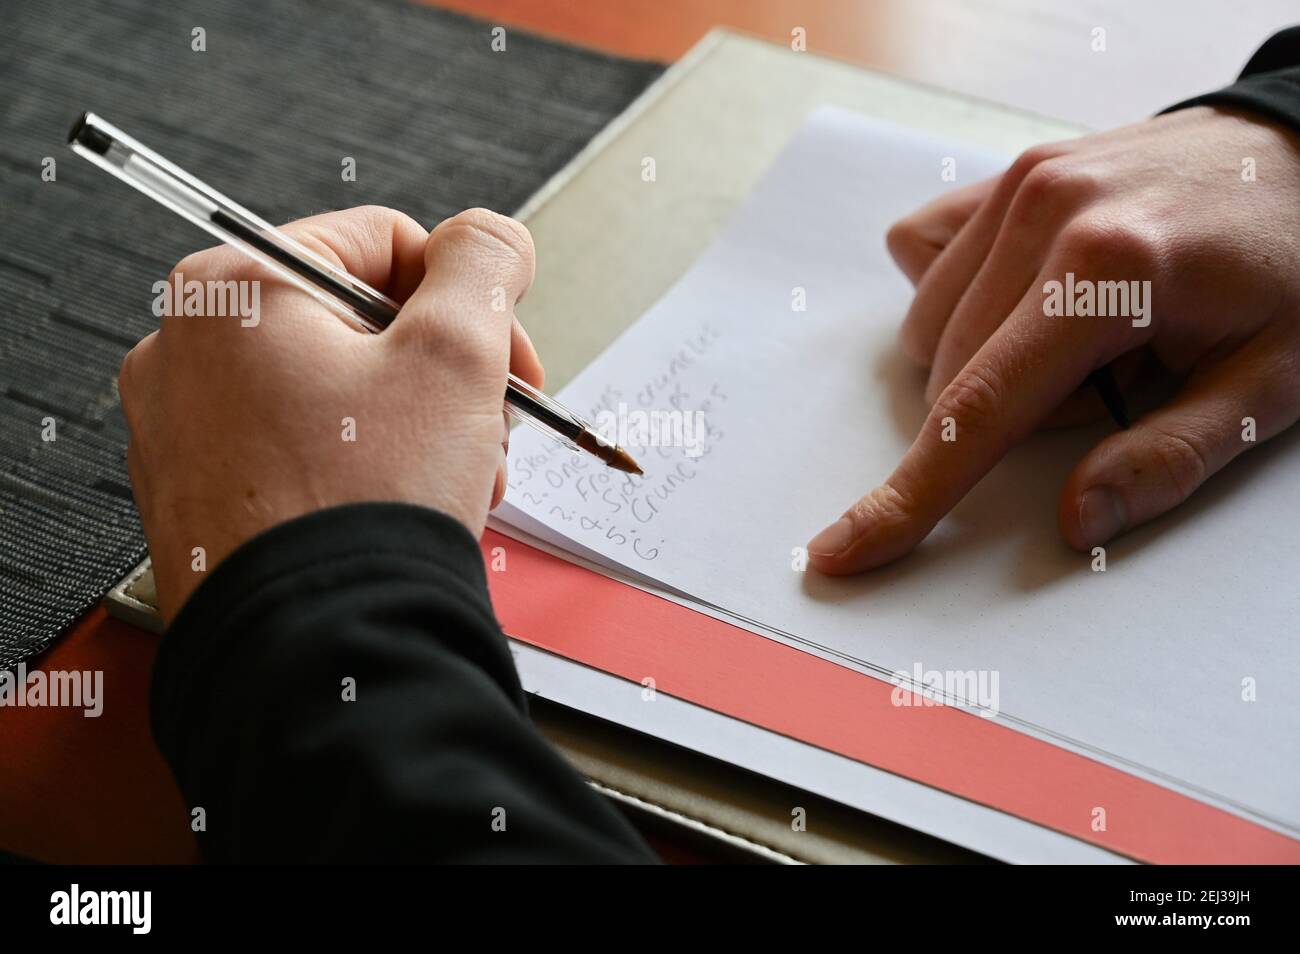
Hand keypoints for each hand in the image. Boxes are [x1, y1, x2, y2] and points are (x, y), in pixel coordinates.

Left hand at [119, 206, 543, 620]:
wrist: (315, 652)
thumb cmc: (364, 506)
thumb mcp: (455, 356)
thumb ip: (483, 266)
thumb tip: (488, 239)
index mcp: (233, 289)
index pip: (382, 241)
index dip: (466, 295)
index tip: (506, 353)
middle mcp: (187, 351)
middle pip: (359, 322)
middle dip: (444, 374)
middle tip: (488, 424)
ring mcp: (184, 430)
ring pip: (335, 391)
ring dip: (415, 424)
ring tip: (454, 479)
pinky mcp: (200, 498)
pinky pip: (300, 453)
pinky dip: (361, 469)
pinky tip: (402, 507)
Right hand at [808, 106, 1299, 573]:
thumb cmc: (1297, 266)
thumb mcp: (1273, 383)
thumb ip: (1171, 460)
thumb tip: (1076, 523)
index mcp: (1108, 272)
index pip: (978, 412)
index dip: (909, 497)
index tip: (844, 549)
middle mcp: (1045, 214)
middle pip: (949, 377)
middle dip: (1010, 414)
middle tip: (1112, 382)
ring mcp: (1019, 185)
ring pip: (928, 328)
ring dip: (985, 361)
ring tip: (1083, 335)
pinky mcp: (1007, 174)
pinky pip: (924, 258)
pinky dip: (957, 300)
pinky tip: (1026, 293)